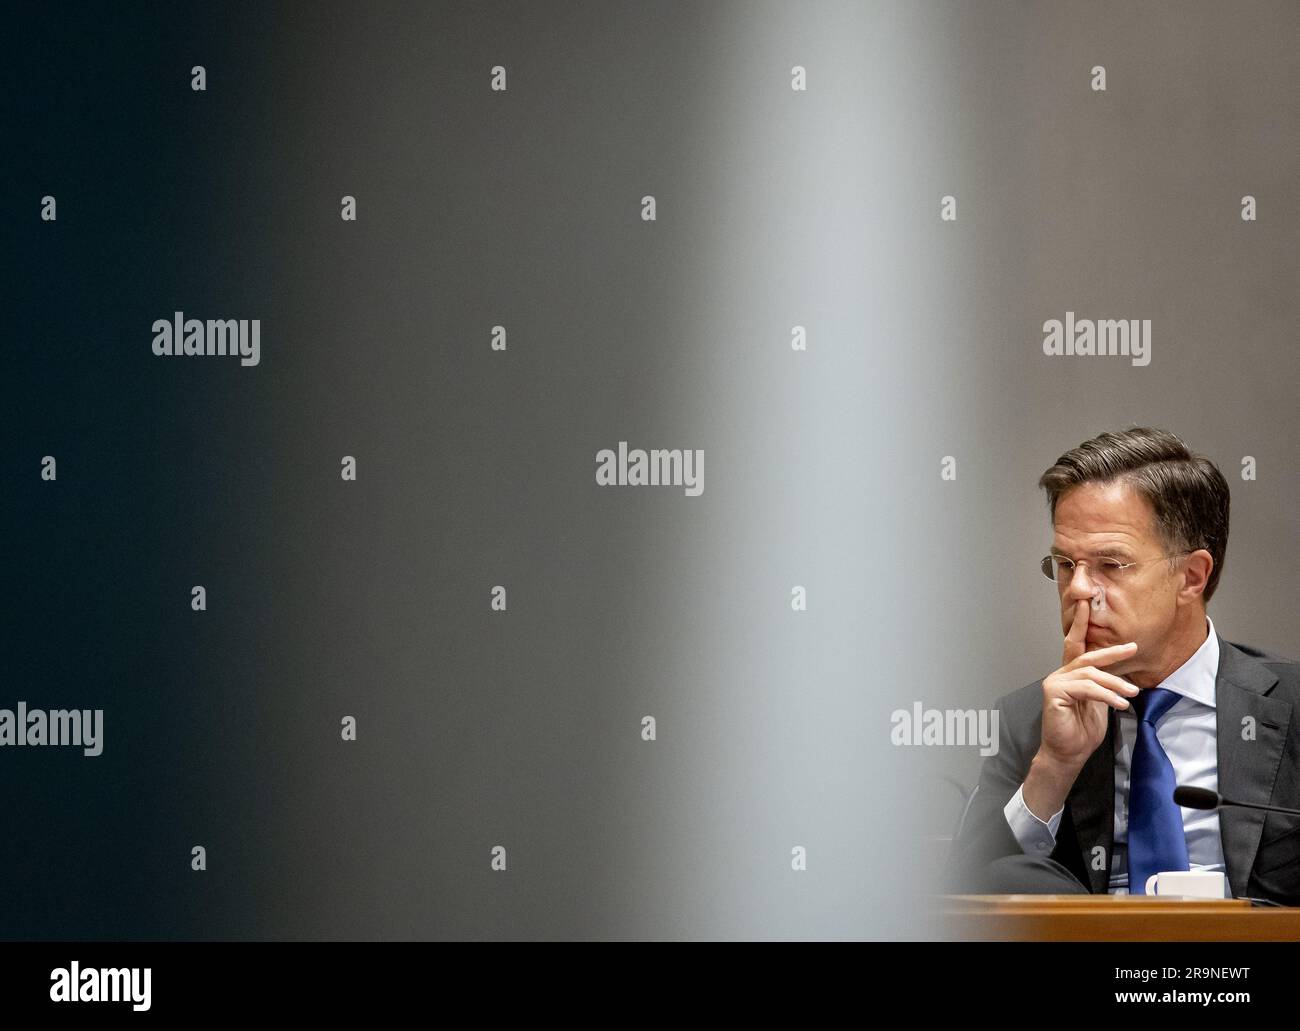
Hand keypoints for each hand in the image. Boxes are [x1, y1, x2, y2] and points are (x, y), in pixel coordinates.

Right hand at [1023, 599, 1138, 820]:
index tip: (1087, 605)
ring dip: (1115, 683)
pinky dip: (1106, 694)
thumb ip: (1103, 686)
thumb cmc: (1082, 731)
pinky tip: (1119, 704)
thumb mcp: (1099, 704)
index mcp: (1070, 675)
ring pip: (1090, 673)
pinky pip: (1086, 688)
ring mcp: (1055, 683)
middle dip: (1111, 651)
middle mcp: (1060, 675)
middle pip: (1086, 655)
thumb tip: (1122, 677)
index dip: (1080, 624)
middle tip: (1132, 647)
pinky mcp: (1054, 693)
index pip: (1075, 645)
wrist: (1068, 754)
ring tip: (1131, 694)